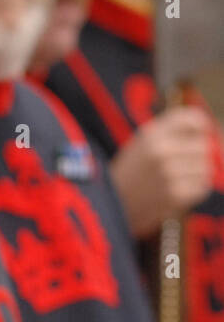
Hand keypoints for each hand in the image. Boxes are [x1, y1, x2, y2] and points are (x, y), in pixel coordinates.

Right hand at [109, 105, 214, 237]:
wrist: (112, 203)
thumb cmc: (131, 170)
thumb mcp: (143, 142)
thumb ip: (172, 132)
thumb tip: (209, 130)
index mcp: (151, 133)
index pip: (193, 119)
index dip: (200, 127)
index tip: (196, 135)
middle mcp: (161, 150)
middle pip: (203, 146)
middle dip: (196, 154)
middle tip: (180, 163)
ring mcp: (169, 173)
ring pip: (205, 167)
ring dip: (195, 173)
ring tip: (176, 177)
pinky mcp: (176, 195)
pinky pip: (202, 186)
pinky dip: (194, 188)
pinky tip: (176, 189)